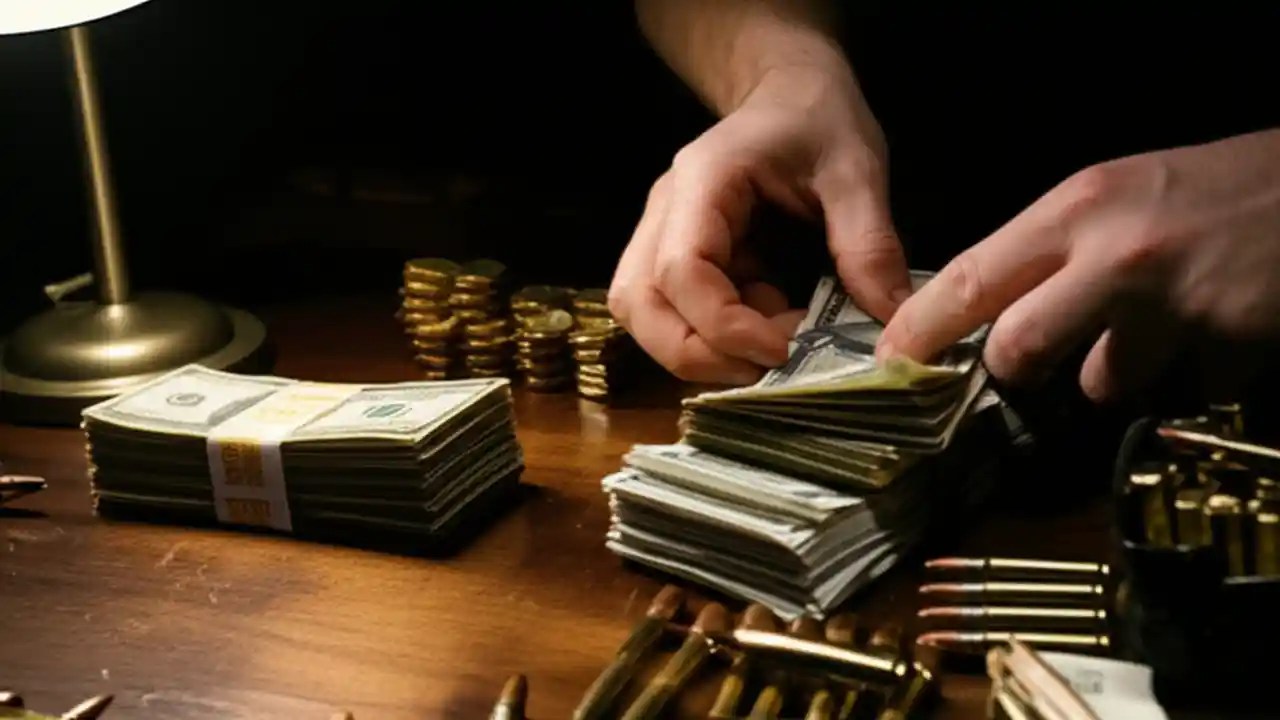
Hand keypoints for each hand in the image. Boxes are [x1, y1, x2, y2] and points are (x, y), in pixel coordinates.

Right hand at [609, 63, 912, 383]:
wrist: (789, 93)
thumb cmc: (817, 121)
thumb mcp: (857, 172)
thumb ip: (870, 244)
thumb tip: (893, 321)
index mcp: (703, 182)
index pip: (680, 270)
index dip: (725, 324)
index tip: (784, 349)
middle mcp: (665, 212)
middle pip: (638, 304)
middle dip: (699, 354)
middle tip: (771, 366)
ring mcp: (661, 236)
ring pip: (641, 316)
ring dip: (698, 351)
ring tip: (769, 349)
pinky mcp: (675, 260)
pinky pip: (670, 315)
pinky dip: (713, 339)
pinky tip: (766, 328)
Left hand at [878, 128, 1279, 402]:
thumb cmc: (1205, 187)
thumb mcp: (1113, 193)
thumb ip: (1050, 248)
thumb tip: (985, 308)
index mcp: (1076, 209)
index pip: (969, 278)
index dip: (920, 330)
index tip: (890, 363)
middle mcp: (1115, 256)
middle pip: (1017, 350)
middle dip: (1014, 368)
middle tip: (1032, 359)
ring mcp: (1172, 306)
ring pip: (1099, 384)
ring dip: (1113, 370)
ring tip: (1152, 328)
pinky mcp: (1225, 349)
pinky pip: (1176, 390)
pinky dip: (1183, 374)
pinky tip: (1207, 333)